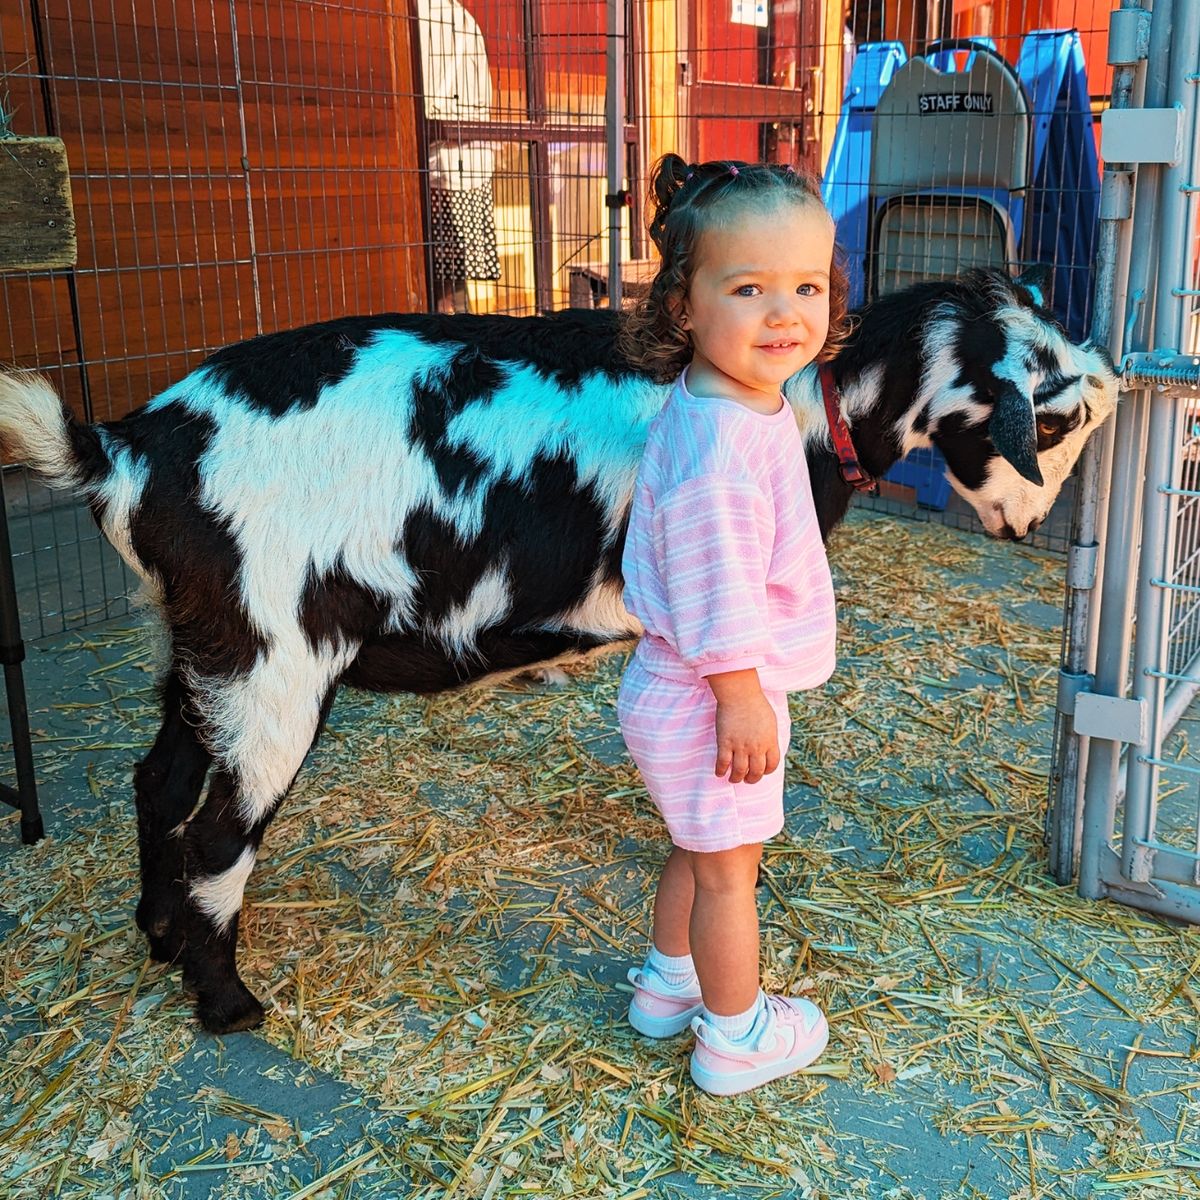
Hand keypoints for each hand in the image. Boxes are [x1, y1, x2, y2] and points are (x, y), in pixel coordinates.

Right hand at [707, 670, 779, 784]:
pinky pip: (723, 762)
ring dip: (737, 778)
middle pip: (756, 771)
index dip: (767, 771)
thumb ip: (770, 736)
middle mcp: (757, 747)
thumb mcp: (771, 721)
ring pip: (740, 771)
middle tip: (748, 779)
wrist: (740, 694)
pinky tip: (720, 773)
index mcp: (770, 741)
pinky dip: (721, 771)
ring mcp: (740, 746)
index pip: (772, 765)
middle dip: (752, 779)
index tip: (762, 771)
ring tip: (734, 779)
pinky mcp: (725, 742)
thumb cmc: (756, 703)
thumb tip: (769, 747)